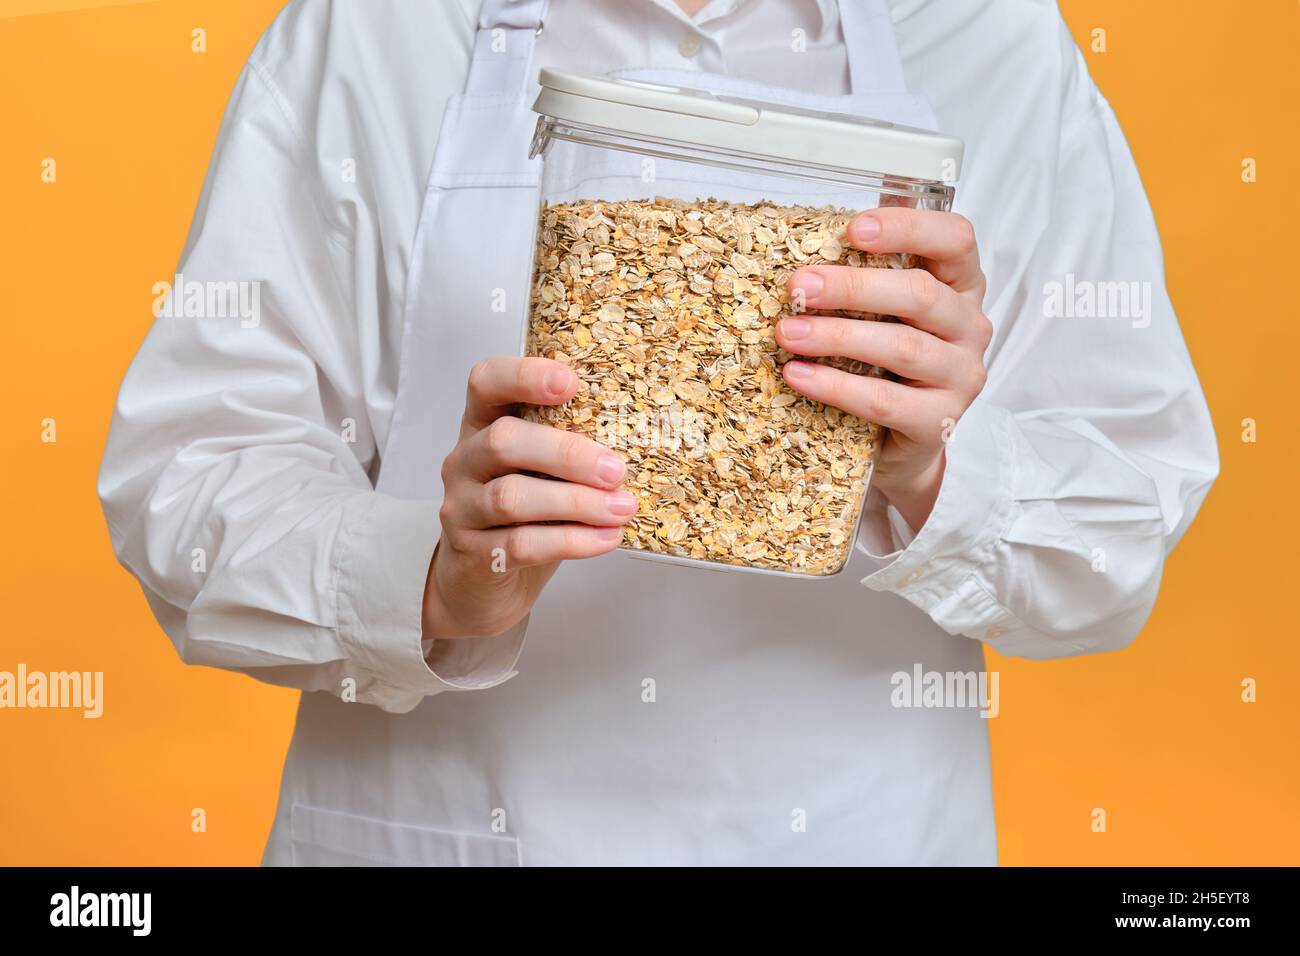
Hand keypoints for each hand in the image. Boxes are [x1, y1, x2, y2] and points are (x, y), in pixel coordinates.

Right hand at [423, 356, 633, 639]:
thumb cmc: (527, 513)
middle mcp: (464, 460)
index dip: (525, 375)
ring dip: (577, 502)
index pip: (486, 382)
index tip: (572, 382)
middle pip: (504, 440)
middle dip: (567, 453)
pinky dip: (572, 540)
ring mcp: (462, 507)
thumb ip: (570, 443)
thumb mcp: (542, 469)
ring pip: (512, 497)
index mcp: (482, 424)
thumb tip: (644, 433)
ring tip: (622, 509)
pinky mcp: (473, 553)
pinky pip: (523, 544)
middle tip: (616, 470)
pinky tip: (607, 538)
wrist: (483, 580)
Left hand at [777, 207, 991, 532]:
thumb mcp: (885, 309)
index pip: (955, 239)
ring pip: (901, 347)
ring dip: (836, 337)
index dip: (909, 227)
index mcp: (961, 284)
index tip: (855, 229)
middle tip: (798, 286)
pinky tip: (797, 375)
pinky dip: (835, 387)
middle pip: (920, 294)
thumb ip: (869, 269)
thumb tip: (809, 231)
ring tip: (786, 333)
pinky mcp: (939, 421)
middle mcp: (971, 326)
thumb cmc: (887, 361)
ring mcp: (961, 376)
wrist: (900, 440)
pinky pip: (884, 401)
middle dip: (853, 287)